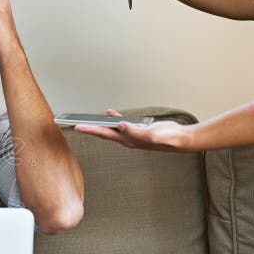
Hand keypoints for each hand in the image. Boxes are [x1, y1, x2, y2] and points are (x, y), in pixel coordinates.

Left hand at [73, 109, 194, 151]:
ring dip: (100, 123)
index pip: (104, 134)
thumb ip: (135, 131)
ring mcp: (132, 134)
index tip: (77, 127)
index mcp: (128, 140)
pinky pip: (122, 122)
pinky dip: (115, 117)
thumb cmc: (167, 138)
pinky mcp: (137, 128)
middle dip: (89, 128)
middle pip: (104, 132)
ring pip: (111, 128)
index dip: (90, 130)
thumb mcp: (151, 134)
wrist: (179, 138)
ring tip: (87, 120)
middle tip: (75, 125)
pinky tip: (110, 113)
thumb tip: (121, 125)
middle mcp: (127, 138)